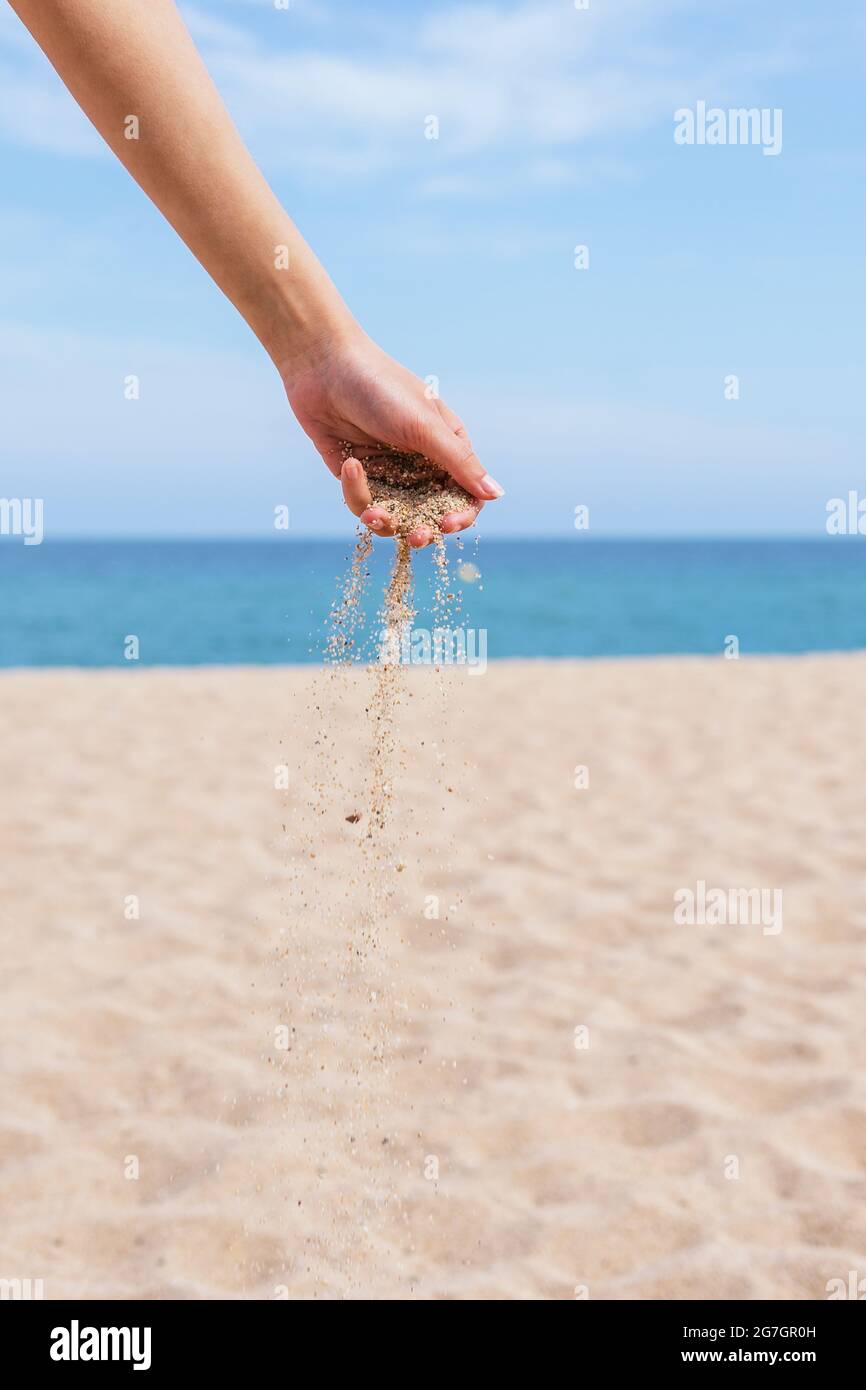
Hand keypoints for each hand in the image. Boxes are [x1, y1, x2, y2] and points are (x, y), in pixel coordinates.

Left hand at [282, 333, 504, 547]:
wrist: (323, 368)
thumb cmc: (381, 388)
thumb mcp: (425, 428)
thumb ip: (460, 464)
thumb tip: (497, 495)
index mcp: (447, 448)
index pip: (465, 494)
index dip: (460, 515)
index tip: (446, 525)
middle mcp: (421, 463)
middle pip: (431, 513)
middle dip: (422, 528)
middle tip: (413, 536)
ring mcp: (389, 471)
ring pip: (395, 516)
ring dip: (385, 521)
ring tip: (372, 515)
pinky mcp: (358, 477)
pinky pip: (363, 503)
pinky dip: (356, 493)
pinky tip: (350, 465)